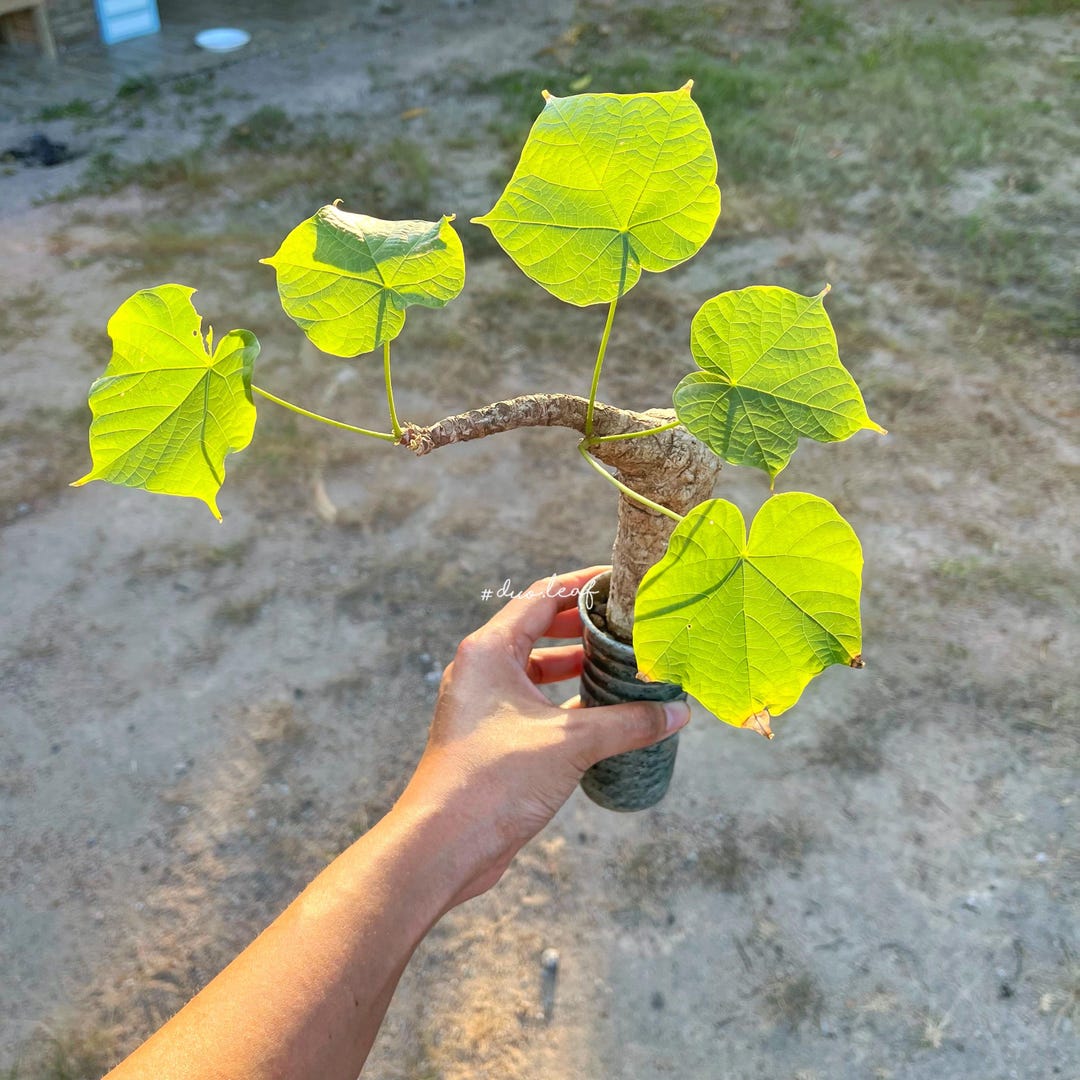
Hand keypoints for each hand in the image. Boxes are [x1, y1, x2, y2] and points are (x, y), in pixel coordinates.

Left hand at [394, 566, 690, 905]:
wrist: (443, 845)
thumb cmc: (494, 780)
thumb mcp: (569, 743)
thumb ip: (626, 723)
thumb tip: (676, 713)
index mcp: (489, 650)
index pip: (542, 596)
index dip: (583, 585)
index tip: (621, 581)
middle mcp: (481, 669)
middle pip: (539, 629)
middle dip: (584, 627)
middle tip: (629, 624)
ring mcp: (482, 704)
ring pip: (536, 670)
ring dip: (576, 666)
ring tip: (622, 665)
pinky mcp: (490, 737)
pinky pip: (533, 703)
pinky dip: (565, 701)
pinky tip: (601, 711)